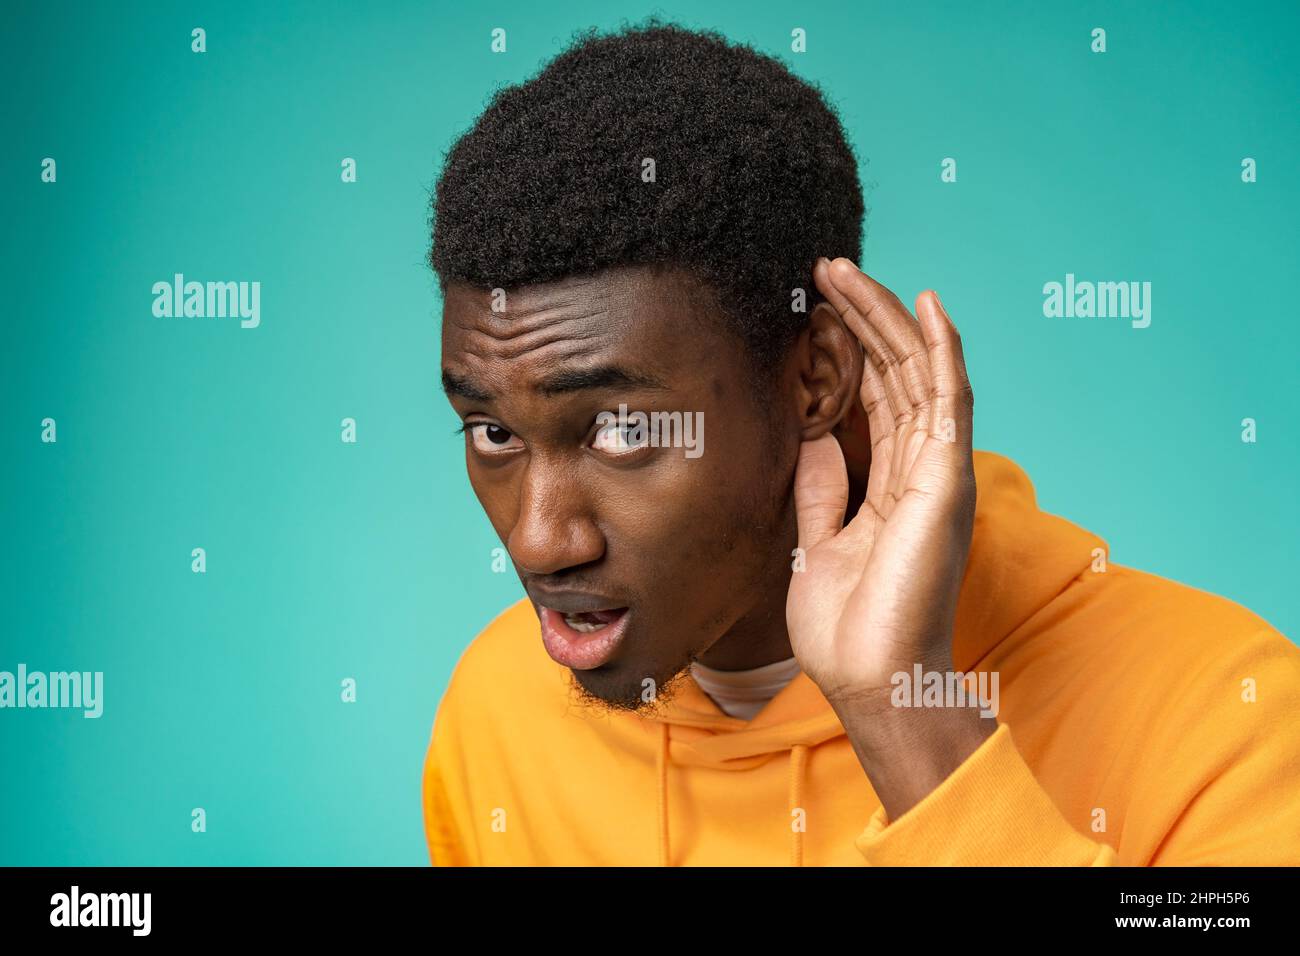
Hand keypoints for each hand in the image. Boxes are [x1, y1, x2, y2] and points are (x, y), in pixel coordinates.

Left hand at [786, 258, 976, 712]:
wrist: (872, 680)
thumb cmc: (850, 627)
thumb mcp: (817, 543)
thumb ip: (822, 488)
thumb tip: (813, 436)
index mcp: (893, 486)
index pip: (874, 400)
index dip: (848, 351)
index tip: (814, 311)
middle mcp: (922, 471)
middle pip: (894, 375)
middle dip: (861, 320)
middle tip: (824, 270)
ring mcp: (938, 471)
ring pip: (917, 373)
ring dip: (884, 318)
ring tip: (846, 271)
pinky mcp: (947, 478)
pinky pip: (949, 400)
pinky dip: (941, 349)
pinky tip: (927, 304)